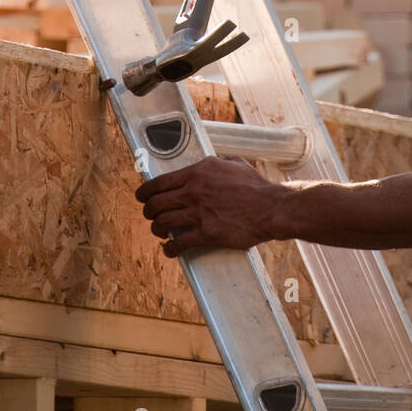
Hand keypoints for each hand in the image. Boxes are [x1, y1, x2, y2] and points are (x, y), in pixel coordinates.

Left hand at [135, 156, 283, 255]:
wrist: (270, 208)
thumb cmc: (256, 186)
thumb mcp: (235, 163)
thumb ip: (218, 161)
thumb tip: (211, 161)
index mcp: (198, 172)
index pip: (160, 182)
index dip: (145, 192)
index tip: (141, 197)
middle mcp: (194, 191)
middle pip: (156, 203)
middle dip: (149, 211)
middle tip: (150, 215)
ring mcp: (199, 212)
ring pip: (163, 222)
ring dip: (157, 229)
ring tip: (160, 232)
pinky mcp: (206, 232)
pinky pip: (179, 242)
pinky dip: (170, 249)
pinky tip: (170, 249)